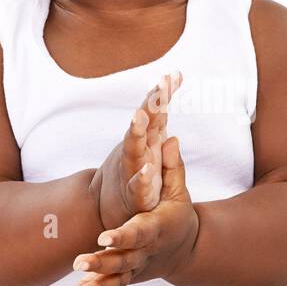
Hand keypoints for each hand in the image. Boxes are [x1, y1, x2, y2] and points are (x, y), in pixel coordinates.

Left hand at [58, 134, 198, 285]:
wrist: (185, 249)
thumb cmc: (177, 214)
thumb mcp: (179, 191)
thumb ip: (172, 168)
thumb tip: (171, 139)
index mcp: (156, 230)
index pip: (139, 233)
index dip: (123, 236)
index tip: (104, 237)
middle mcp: (145, 253)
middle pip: (123, 261)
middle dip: (102, 263)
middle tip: (80, 262)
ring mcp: (134, 269)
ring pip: (114, 281)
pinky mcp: (125, 278)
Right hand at [91, 70, 180, 234]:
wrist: (111, 211)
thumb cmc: (137, 174)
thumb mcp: (152, 141)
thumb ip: (160, 118)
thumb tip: (168, 89)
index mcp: (147, 139)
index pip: (157, 111)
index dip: (164, 93)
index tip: (175, 74)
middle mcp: (139, 151)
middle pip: (146, 124)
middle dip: (152, 104)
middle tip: (159, 85)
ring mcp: (133, 172)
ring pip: (135, 150)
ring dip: (137, 133)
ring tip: (140, 116)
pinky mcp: (135, 196)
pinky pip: (140, 186)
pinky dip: (143, 178)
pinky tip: (149, 169)